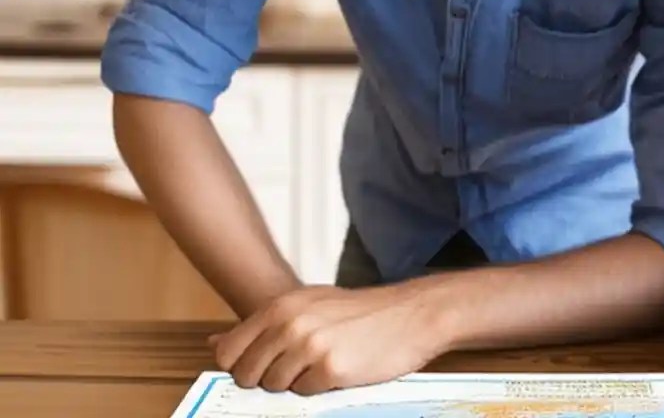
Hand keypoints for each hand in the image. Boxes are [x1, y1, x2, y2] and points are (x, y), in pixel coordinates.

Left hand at [209, 282, 448, 394]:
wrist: (413, 314)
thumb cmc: (360, 313)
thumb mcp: (308, 305)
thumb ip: (261, 324)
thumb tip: (214, 344)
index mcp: (281, 306)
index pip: (229, 352)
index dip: (241, 368)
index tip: (261, 367)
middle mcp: (290, 324)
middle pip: (248, 375)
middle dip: (266, 380)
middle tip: (297, 368)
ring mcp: (310, 347)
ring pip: (275, 387)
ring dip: (295, 384)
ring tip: (322, 364)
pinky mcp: (331, 370)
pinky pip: (305, 395)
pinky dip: (319, 390)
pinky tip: (340, 370)